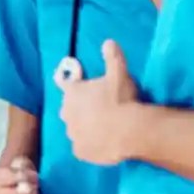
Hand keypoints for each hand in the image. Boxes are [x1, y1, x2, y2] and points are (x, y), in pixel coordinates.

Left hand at [59, 40, 140, 165]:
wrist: (130, 130)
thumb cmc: (121, 99)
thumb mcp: (119, 73)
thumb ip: (112, 57)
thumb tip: (108, 41)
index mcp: (72, 92)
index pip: (63, 84)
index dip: (72, 85)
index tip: (79, 87)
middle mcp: (66, 112)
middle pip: (69, 109)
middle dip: (80, 108)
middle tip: (99, 110)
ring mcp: (72, 134)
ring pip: (75, 129)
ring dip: (84, 128)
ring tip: (102, 129)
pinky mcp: (80, 152)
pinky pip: (82, 148)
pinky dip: (89, 146)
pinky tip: (101, 145)